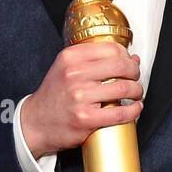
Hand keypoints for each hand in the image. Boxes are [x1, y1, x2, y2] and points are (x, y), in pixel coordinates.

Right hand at [21, 41, 142, 158]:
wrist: (35, 123)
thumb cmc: (55, 96)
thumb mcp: (66, 69)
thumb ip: (95, 61)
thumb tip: (132, 58)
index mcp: (70, 57)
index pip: (111, 48)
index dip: (126, 56)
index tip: (128, 64)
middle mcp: (74, 74)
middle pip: (121, 66)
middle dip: (135, 73)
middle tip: (135, 79)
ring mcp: (80, 97)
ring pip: (124, 88)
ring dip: (137, 91)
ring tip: (136, 94)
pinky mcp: (86, 119)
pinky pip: (120, 113)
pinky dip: (134, 111)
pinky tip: (135, 109)